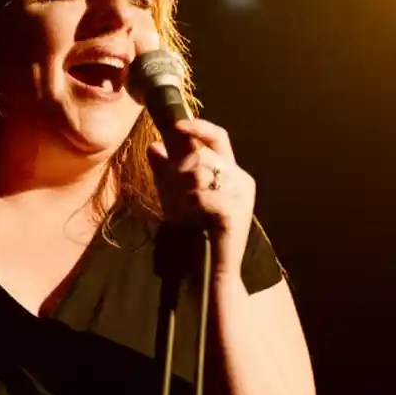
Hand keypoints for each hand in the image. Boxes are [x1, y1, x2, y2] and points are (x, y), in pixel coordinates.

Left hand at [147, 118, 255, 273]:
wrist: (206, 269)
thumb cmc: (194, 233)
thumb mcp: (174, 196)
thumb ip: (166, 171)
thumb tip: (154, 146)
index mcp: (230, 172)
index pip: (218, 136)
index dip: (198, 126)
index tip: (175, 125)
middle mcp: (240, 179)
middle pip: (203, 155)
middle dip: (178, 170)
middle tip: (170, 192)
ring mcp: (241, 196)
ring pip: (201, 172)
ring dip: (181, 189)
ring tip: (180, 208)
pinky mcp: (235, 212)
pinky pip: (202, 194)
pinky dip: (188, 203)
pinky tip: (188, 216)